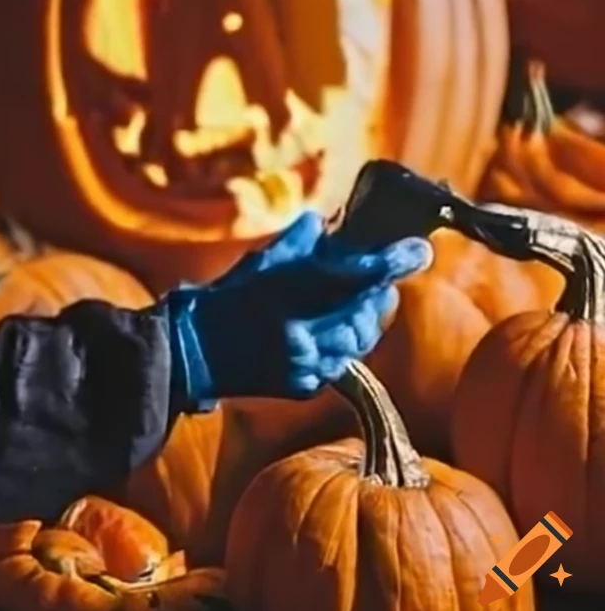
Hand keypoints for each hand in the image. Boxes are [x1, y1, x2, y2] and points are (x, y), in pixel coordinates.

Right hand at [165, 211, 432, 406]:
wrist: (190, 354)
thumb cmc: (222, 302)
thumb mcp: (258, 265)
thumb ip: (296, 245)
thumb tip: (324, 224)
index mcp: (290, 293)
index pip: (356, 275)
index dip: (392, 262)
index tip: (419, 250)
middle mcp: (302, 331)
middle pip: (364, 313)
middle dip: (377, 294)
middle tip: (380, 280)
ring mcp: (304, 363)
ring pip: (357, 342)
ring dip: (361, 322)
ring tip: (353, 306)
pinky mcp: (301, 387)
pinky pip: (338, 365)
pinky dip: (339, 347)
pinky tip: (325, 334)